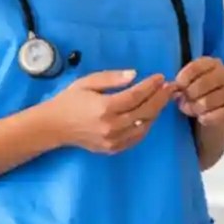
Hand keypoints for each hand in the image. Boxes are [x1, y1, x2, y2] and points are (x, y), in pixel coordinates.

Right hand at [43, 69, 171, 153]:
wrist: (53, 127)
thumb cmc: (70, 100)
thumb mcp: (87, 82)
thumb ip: (111, 78)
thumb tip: (134, 75)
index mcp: (104, 107)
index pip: (135, 96)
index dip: (151, 86)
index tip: (160, 77)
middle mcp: (111, 126)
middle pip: (144, 112)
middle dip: (160, 98)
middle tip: (170, 87)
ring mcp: (113, 140)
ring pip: (144, 126)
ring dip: (156, 112)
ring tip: (163, 99)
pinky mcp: (113, 149)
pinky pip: (137, 138)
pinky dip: (147, 126)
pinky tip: (151, 114)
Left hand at [172, 57, 223, 127]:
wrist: (209, 113)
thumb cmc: (196, 94)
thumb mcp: (186, 85)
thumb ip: (180, 84)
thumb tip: (174, 90)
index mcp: (212, 63)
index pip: (195, 68)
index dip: (183, 80)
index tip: (178, 88)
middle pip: (201, 84)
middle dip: (188, 96)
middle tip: (184, 102)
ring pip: (207, 102)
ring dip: (195, 109)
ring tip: (193, 110)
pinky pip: (216, 115)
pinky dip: (206, 119)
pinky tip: (203, 117)